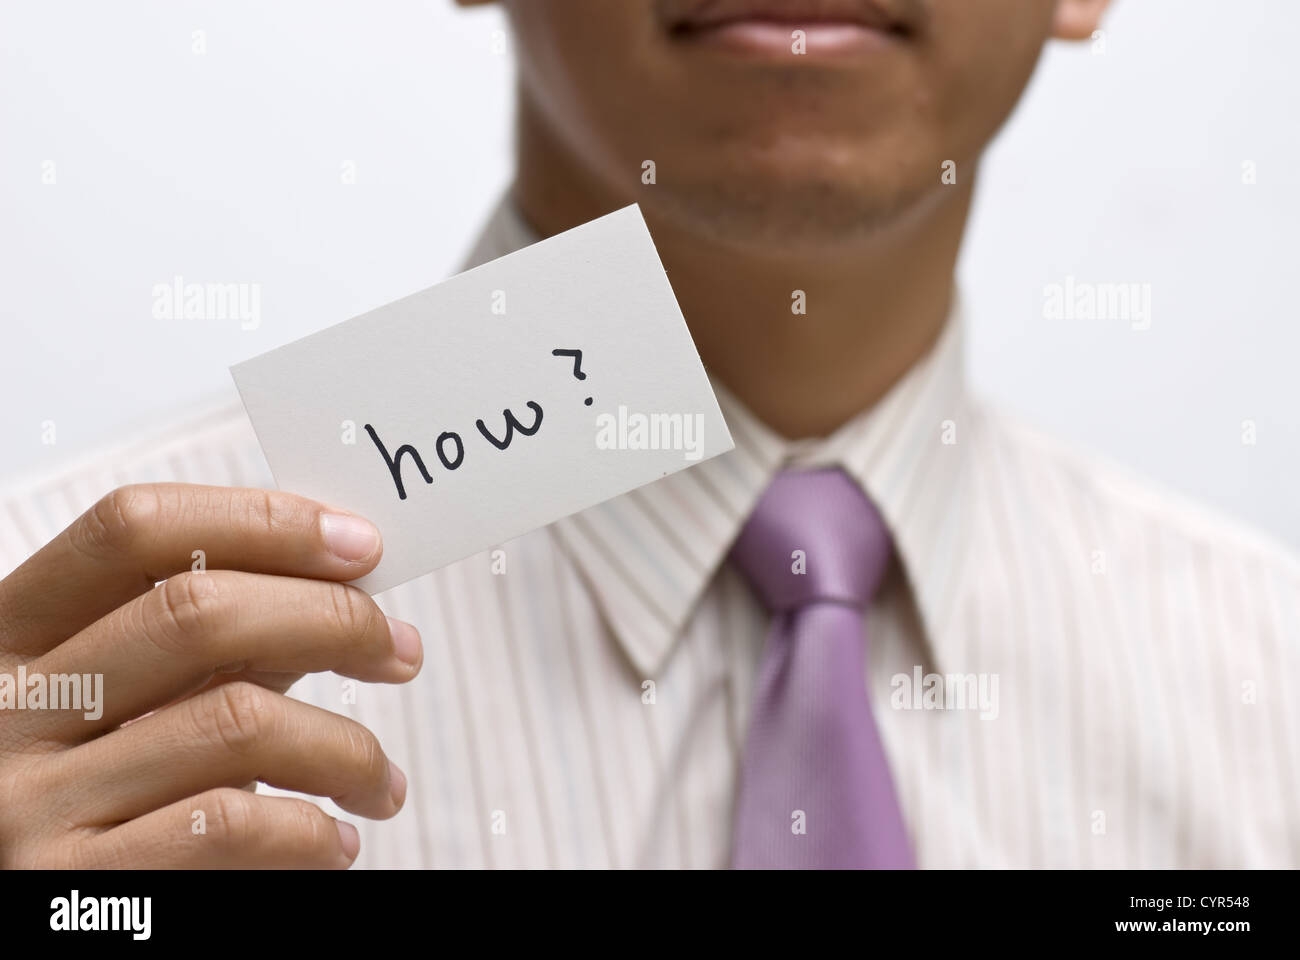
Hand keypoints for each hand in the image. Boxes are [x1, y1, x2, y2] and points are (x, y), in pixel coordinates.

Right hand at [0, 484, 421, 867]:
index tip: (360, 545)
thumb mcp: (135, 696)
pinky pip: (230, 827)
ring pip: (237, 724)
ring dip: (347, 749)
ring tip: (380, 784)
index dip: (263, 521)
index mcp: (15, 633)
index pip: (134, 528)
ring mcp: (29, 802)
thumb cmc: (108, 792)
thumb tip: (344, 581)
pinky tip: (333, 844)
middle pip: (196, 613)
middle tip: (400, 650)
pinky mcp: (73, 889)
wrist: (49, 915)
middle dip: (331, 619)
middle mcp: (8, 708)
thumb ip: (213, 636)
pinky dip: (311, 833)